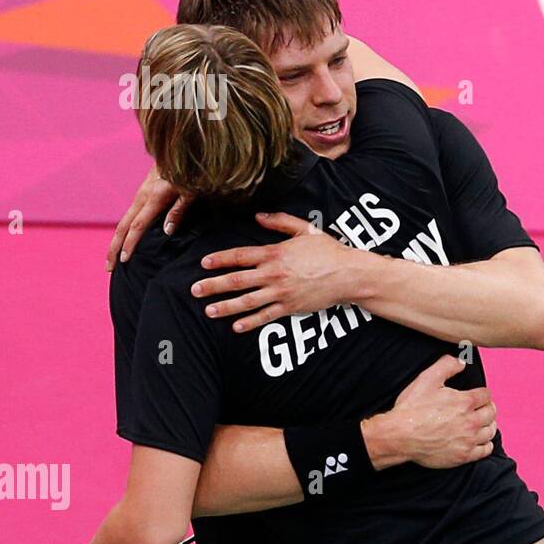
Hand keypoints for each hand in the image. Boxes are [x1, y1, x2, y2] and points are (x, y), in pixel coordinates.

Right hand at [107, 166, 192, 269]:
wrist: (180, 149)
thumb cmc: (189, 170)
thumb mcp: (190, 190)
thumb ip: (178, 210)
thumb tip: (166, 231)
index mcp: (153, 198)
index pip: (137, 226)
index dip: (130, 244)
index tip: (124, 260)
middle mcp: (142, 197)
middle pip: (122, 226)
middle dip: (114, 247)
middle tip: (108, 268)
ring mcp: (140, 195)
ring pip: (123, 221)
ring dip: (116, 241)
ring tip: (112, 259)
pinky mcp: (143, 193)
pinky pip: (130, 215)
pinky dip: (124, 231)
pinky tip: (124, 241)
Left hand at [192, 213, 356, 331]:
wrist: (349, 274)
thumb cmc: (329, 251)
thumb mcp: (305, 229)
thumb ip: (280, 222)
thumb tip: (258, 216)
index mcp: (275, 254)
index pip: (240, 256)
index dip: (220, 259)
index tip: (203, 263)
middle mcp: (274, 274)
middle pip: (237, 280)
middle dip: (213, 285)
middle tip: (194, 290)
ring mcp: (281, 293)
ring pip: (247, 301)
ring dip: (226, 306)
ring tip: (209, 310)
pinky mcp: (291, 308)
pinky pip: (266, 316)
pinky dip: (250, 322)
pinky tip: (236, 326)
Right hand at [362, 356, 497, 469]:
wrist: (399, 436)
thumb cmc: (412, 408)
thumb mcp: (427, 379)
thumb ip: (447, 365)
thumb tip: (462, 361)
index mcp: (465, 402)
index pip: (486, 395)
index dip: (482, 394)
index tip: (477, 396)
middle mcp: (470, 421)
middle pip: (491, 412)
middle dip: (487, 408)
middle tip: (480, 408)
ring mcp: (468, 440)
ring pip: (490, 431)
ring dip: (488, 425)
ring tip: (482, 423)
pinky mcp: (463, 456)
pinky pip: (485, 450)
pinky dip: (486, 444)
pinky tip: (479, 440)